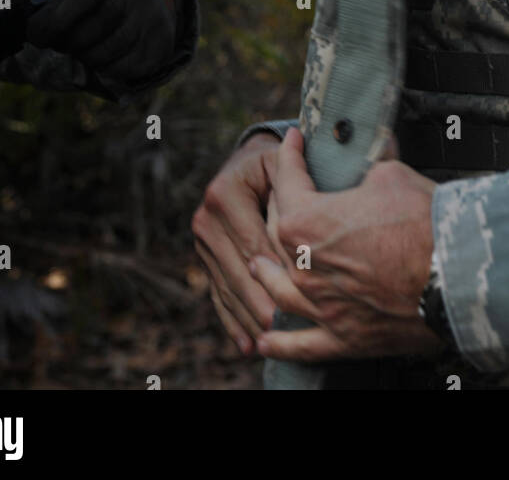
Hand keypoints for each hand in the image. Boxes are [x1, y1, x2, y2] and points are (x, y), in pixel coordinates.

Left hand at [25, 0, 179, 86]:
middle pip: (78, 41)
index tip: (36, 33)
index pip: (64, 11)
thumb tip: (5, 8)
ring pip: (97, 59)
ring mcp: (151, 20)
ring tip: (89, 38)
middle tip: (67, 33)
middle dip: (64, 42)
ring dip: (84, 55)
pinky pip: (119, 72)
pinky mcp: (160, 44)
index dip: (42, 28)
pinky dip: (106, 66)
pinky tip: (108, 47)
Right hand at [191, 133, 284, 355]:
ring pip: (229, 289)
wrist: (248, 161)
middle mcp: (206, 218)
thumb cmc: (277, 164)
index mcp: (224, 195)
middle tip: (288, 329)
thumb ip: (294, 185)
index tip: (303, 297)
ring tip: (271, 342)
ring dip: (249, 319)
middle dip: (264, 302)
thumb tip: (306, 228)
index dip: (279, 271)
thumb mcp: (283, 165)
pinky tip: (247, 346)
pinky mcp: (204, 259)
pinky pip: (219, 295)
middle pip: (240, 271)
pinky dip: (234, 322)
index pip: (256, 243)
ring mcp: (202, 242)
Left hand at [251, 126, 440, 362]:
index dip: (289, 155)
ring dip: (266, 275)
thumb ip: (366, 168)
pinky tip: (265, 342)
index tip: (292, 141)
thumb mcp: (389, 174)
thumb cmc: (423, 220)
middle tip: (285, 193)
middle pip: (277, 234)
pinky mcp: (344, 337)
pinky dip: (282, 344)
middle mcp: (303, 266)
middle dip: (279, 207)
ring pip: (280, 290)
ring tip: (258, 266)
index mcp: (306, 221)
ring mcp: (321, 305)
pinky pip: (303, 344)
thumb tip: (370, 154)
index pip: (288, 181)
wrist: (456, 273)